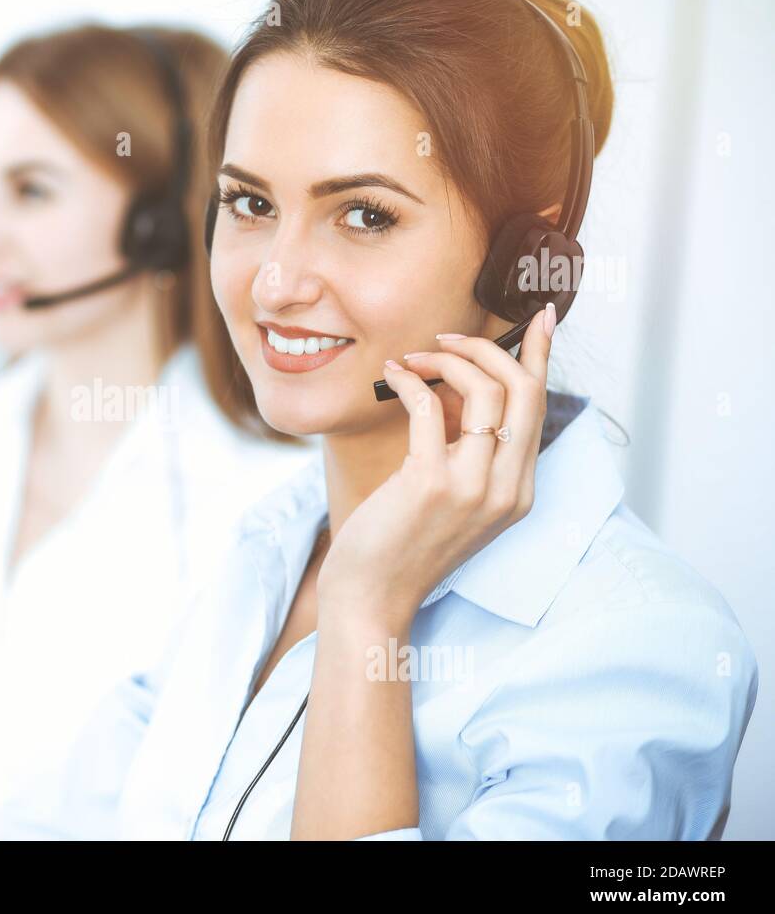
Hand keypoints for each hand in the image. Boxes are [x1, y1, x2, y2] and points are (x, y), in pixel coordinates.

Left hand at [317, 304, 554, 630]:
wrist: (372, 596)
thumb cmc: (401, 544)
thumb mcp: (452, 498)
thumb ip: (467, 453)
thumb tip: (455, 391)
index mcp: (518, 490)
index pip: (539, 408)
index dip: (541, 356)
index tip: (543, 317)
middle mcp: (506, 489)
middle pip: (524, 391)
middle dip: (489, 349)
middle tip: (446, 340)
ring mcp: (472, 487)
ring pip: (486, 391)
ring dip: (447, 361)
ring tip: (412, 359)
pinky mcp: (430, 484)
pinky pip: (429, 407)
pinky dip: (410, 381)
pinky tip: (392, 376)